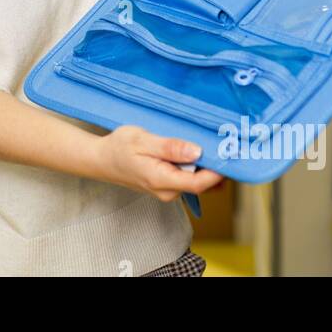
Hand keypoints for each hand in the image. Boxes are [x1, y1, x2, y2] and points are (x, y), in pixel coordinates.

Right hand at [91, 125, 224, 201]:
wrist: (101, 160)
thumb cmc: (118, 148)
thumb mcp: (142, 140)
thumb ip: (170, 147)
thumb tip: (197, 151)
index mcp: (161, 180)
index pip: (198, 183)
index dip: (218, 172)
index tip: (230, 155)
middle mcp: (167, 191)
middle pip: (201, 183)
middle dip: (215, 165)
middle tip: (227, 143)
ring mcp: (168, 191)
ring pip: (195, 180)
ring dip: (206, 165)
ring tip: (214, 143)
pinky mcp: (167, 186)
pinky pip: (188, 178)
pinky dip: (196, 167)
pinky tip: (198, 152)